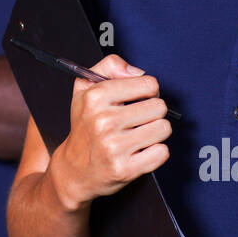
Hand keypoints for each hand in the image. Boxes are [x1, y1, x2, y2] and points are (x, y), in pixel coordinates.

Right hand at [47, 53, 170, 211]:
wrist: (74, 170)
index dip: (149, 91)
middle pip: (159, 107)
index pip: (148, 84)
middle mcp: (103, 121)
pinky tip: (141, 151)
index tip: (141, 99)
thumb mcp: (85, 89)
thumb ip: (110, 66)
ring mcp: (114, 147)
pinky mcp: (125, 169)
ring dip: (156, 132)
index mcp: (95, 98)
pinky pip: (162, 152)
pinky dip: (156, 152)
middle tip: (139, 120)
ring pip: (163, 129)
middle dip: (153, 112)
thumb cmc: (85, 127)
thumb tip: (138, 72)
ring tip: (140, 135)